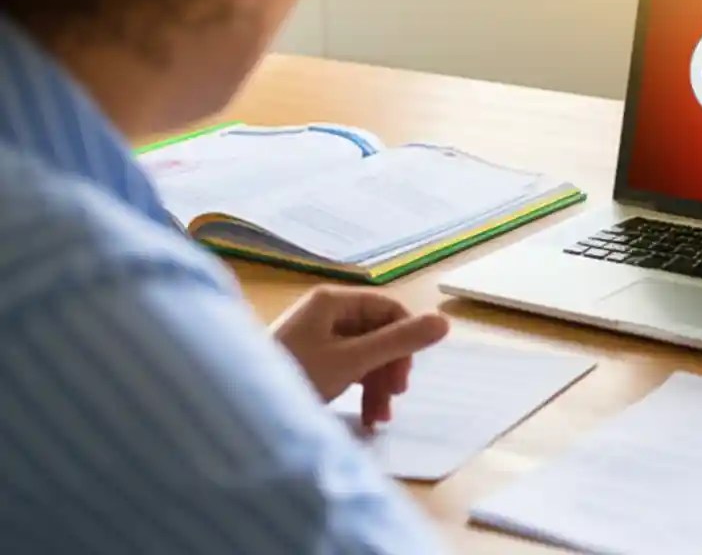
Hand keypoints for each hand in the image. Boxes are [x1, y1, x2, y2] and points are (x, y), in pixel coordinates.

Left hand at [272, 286, 449, 426]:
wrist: (239, 409)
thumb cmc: (296, 375)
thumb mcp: (352, 361)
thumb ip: (399, 342)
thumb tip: (445, 321)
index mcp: (333, 301)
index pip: (388, 309)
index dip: (405, 338)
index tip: (407, 374)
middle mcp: (325, 313)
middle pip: (377, 333)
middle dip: (389, 368)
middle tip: (394, 399)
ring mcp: (316, 337)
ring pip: (364, 354)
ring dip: (377, 385)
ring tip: (378, 418)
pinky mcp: (310, 360)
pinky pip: (348, 368)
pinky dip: (360, 389)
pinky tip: (365, 416)